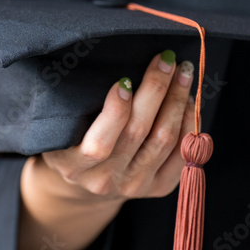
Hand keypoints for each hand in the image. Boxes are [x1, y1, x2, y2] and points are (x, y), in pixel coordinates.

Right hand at [18, 51, 195, 249]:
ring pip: (164, 139)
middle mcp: (104, 180)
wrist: (87, 184)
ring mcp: (134, 186)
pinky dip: (188, 123)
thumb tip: (116, 73)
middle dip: (155, 90)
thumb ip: (76, 109)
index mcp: (73, 166)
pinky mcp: (158, 188)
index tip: (125, 79)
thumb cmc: (72, 142)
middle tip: (167, 61)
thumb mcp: (61, 129)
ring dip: (177, 101)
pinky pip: (183, 154)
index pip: (98, 144)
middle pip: (138, 133)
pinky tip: (187, 102)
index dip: (115, 112)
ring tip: (182, 74)